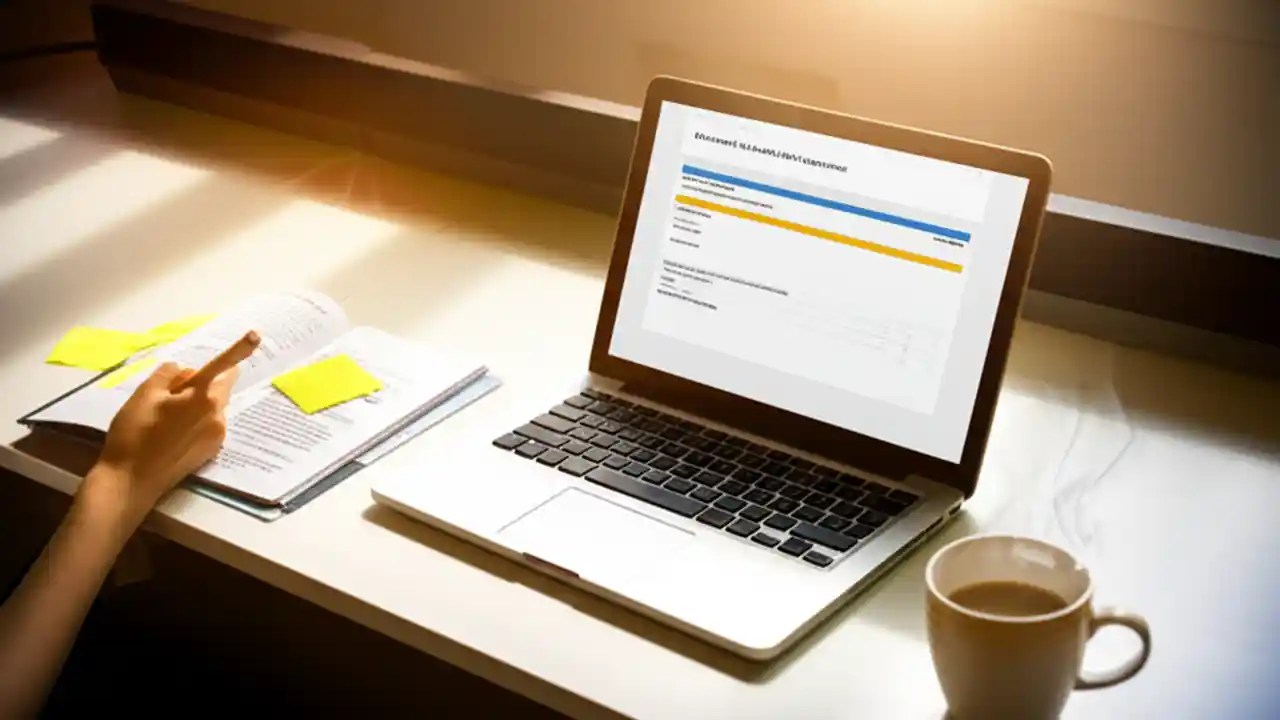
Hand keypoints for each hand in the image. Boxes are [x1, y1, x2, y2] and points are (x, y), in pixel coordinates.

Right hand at [84, 361, 235, 526]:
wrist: (131, 482)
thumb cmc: (134, 434)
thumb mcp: (144, 394)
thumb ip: (168, 374)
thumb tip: (187, 373)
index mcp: (202, 397)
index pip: (223, 366)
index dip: (238, 349)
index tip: (256, 335)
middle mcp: (218, 414)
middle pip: (219, 386)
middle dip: (201, 382)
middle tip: (168, 394)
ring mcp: (217, 435)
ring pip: (212, 406)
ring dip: (196, 404)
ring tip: (163, 420)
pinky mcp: (212, 450)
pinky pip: (208, 424)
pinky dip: (195, 421)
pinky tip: (170, 434)